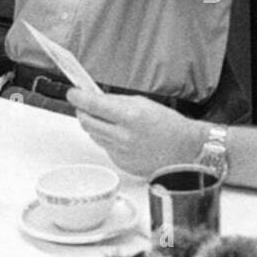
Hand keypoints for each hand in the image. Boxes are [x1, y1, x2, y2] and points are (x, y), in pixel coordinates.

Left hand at [68, 88, 203, 177]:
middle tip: (85, 105)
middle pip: (87, 122)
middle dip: (83, 111)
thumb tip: (93, 98)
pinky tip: (122, 136)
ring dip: (95, 125)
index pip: (93, 105)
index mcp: (130, 116)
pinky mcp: (121, 163)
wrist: (183, 149)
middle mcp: (123, 136)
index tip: (73, 93)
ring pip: (93, 135)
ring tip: (110, 120)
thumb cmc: (168, 125)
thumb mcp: (142, 103)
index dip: (78, 97)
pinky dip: (107, 139)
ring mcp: (121, 152)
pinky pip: (105, 147)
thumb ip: (116, 101)